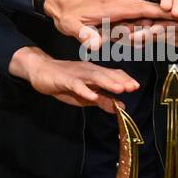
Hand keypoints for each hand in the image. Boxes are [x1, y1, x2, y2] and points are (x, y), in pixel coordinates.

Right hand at [9, 46, 137, 111]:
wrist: (41, 71)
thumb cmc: (65, 83)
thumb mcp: (86, 95)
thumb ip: (103, 100)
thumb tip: (122, 107)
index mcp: (94, 73)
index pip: (113, 74)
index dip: (124, 79)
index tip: (136, 86)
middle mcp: (88, 71)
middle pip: (106, 75)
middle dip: (121, 81)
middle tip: (134, 86)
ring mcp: (77, 75)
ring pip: (94, 78)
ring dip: (108, 83)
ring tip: (120, 89)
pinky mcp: (65, 80)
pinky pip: (76, 85)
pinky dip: (85, 90)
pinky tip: (92, 96)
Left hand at [43, 0, 168, 50]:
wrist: (60, 1)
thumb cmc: (67, 15)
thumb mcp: (73, 27)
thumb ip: (86, 36)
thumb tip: (96, 45)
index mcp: (115, 6)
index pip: (144, 9)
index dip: (164, 13)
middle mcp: (121, 1)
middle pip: (151, 9)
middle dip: (171, 15)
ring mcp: (121, 2)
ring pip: (146, 11)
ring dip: (162, 18)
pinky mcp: (119, 6)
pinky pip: (138, 13)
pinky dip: (149, 19)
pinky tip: (160, 27)